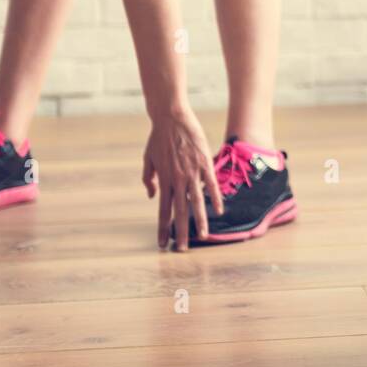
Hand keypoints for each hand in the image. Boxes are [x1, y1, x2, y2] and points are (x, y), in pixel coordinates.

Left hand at [142, 107, 222, 250]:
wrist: (171, 117)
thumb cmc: (158, 137)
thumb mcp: (147, 159)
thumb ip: (148, 179)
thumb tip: (153, 195)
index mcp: (163, 180)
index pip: (163, 211)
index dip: (163, 229)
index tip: (163, 244)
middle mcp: (177, 180)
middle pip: (179, 212)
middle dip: (181, 232)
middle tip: (182, 249)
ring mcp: (192, 172)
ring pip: (196, 202)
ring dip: (200, 221)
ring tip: (203, 236)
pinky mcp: (204, 164)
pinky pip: (211, 185)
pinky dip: (215, 198)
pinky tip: (219, 211)